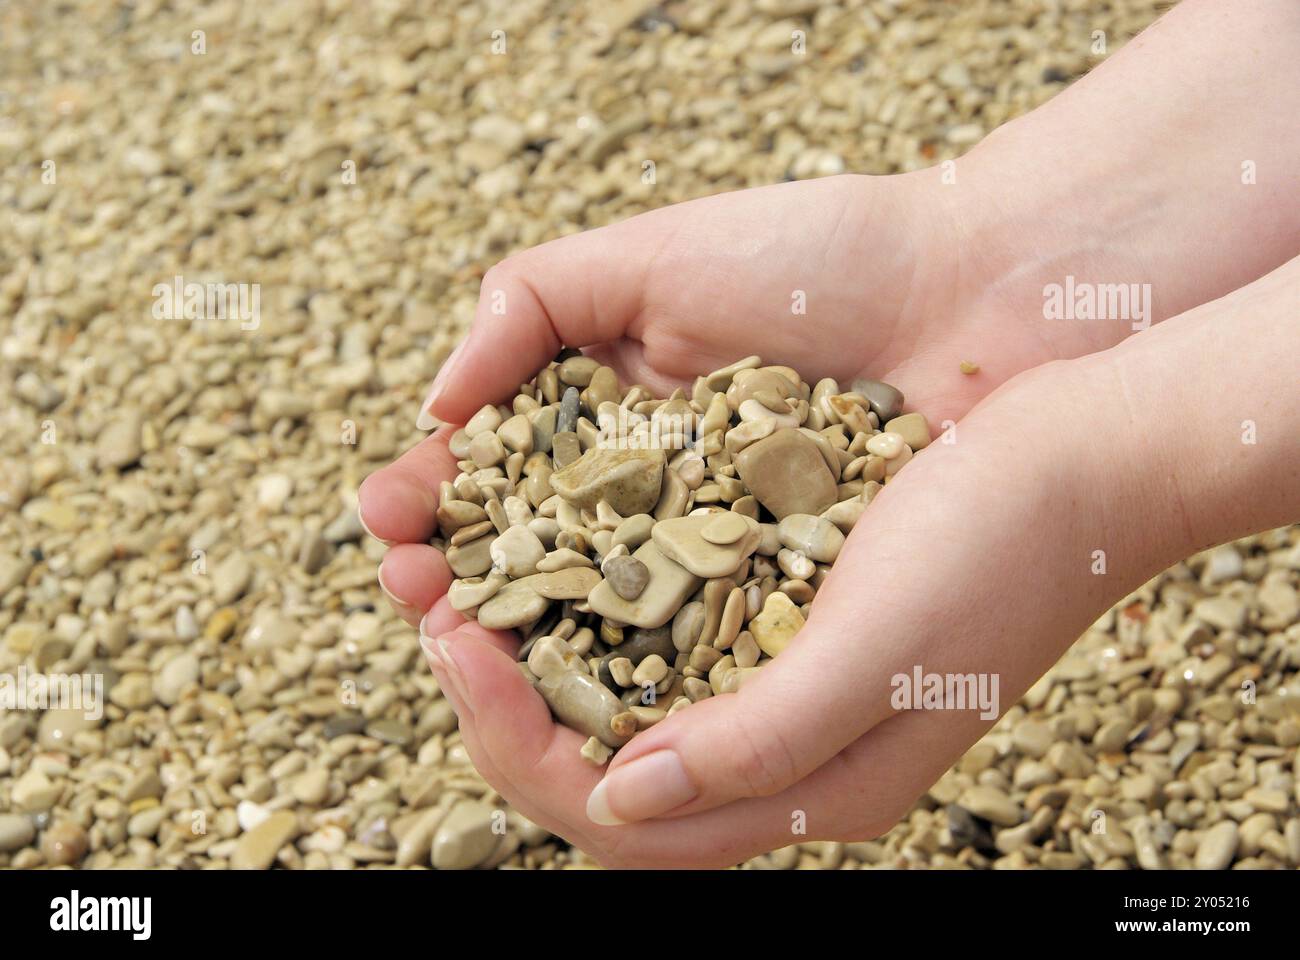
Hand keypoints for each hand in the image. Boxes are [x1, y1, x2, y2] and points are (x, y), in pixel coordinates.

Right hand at [361, 166, 1122, 626]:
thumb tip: (436, 403)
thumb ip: (532, 303)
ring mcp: (725, 571)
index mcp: (620, 431)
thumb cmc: (823, 261)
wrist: (979, 293)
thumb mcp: (655, 258)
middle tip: (410, 587)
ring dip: (522, 653)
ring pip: (603, 640)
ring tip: (455, 633)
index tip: (390, 517)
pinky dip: (627, 679)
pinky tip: (571, 675)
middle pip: (538, 578)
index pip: (504, 492)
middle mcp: (662, 512)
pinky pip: (693, 666)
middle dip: (460, 589)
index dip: (440, 512)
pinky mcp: (787, 617)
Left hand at [411, 254, 1297, 866]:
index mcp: (802, 785)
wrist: (1081, 456)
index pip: (609, 811)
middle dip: (490, 681)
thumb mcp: (879, 655)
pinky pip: (651, 613)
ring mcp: (771, 671)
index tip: (449, 629)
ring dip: (523, 626)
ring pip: (611, 679)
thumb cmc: (999, 547)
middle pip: (591, 753)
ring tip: (450, 555)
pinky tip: (541, 525)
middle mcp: (773, 742)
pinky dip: (584, 579)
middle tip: (420, 587)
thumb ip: (752, 746)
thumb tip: (614, 796)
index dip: (510, 734)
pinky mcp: (774, 601)